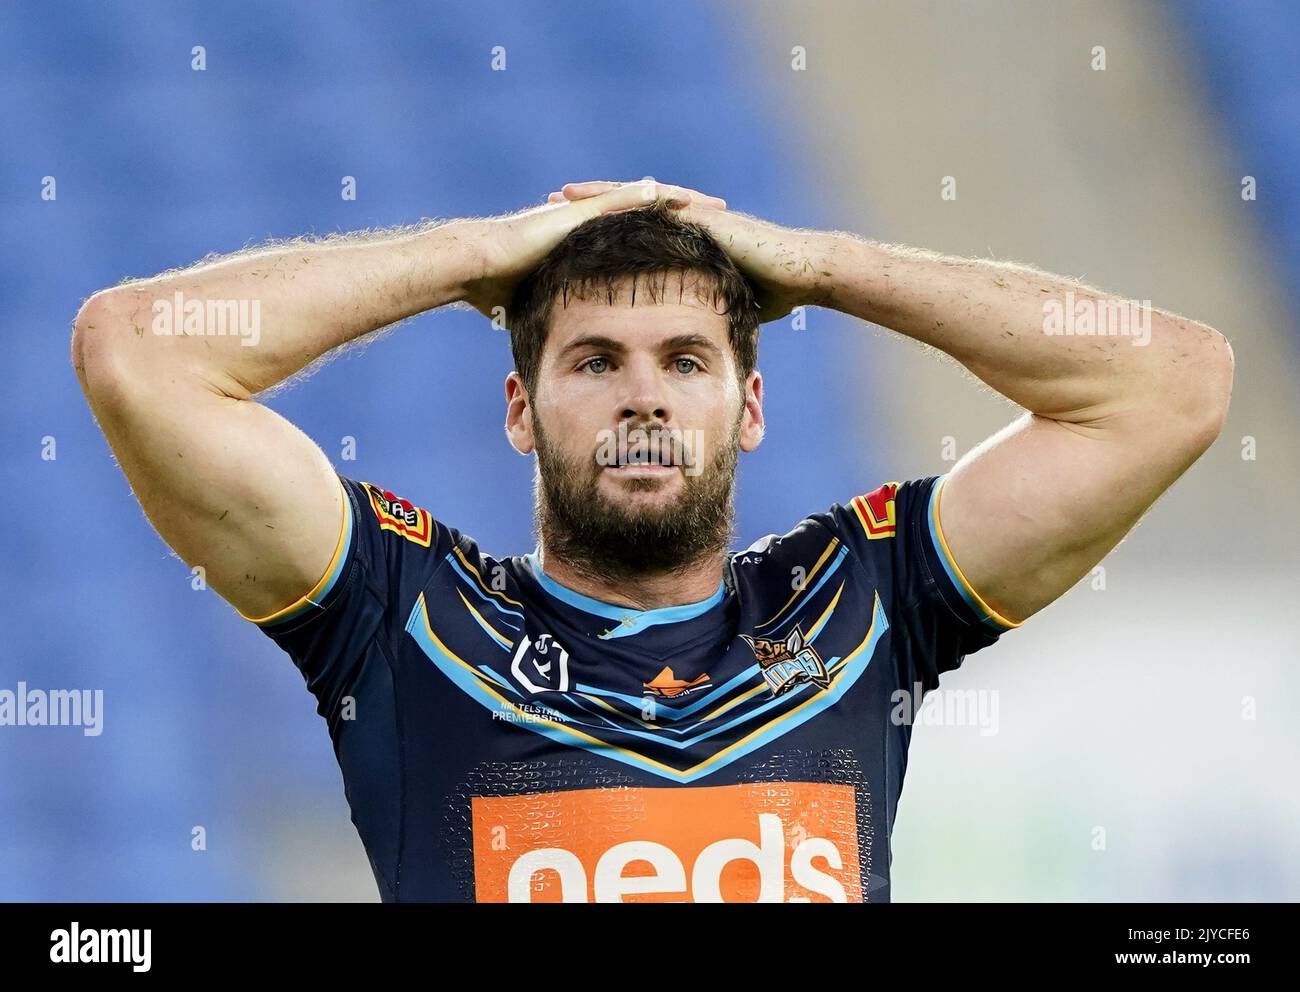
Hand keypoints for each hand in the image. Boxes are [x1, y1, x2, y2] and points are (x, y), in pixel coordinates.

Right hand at [461, 179, 706, 317]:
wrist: (474, 265)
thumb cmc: (496, 287)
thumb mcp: (541, 305)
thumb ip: (558, 314)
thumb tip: (561, 344)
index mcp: (590, 241)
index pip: (644, 235)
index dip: (676, 238)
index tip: (707, 245)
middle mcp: (592, 221)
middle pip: (652, 213)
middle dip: (690, 215)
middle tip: (726, 219)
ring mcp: (584, 212)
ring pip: (643, 201)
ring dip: (680, 201)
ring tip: (714, 206)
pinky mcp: (575, 211)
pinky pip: (618, 200)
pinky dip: (647, 198)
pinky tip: (675, 197)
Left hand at [547, 179, 832, 322]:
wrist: (805, 272)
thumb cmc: (774, 291)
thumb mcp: (726, 304)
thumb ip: (703, 311)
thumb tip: (690, 341)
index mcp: (682, 241)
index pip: (630, 229)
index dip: (596, 229)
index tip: (561, 231)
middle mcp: (684, 222)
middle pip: (624, 208)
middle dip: (587, 206)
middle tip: (547, 203)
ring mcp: (696, 216)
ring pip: (638, 200)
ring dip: (601, 196)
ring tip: (565, 195)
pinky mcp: (708, 218)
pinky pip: (665, 207)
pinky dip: (635, 202)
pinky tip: (609, 202)